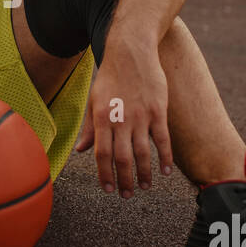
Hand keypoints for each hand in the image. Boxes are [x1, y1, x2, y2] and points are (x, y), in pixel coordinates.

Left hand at [74, 37, 172, 198]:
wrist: (131, 51)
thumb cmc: (111, 77)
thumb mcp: (94, 100)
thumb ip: (90, 128)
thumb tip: (81, 150)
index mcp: (102, 118)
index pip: (102, 154)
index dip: (104, 175)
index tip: (108, 189)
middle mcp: (120, 119)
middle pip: (122, 158)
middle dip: (125, 180)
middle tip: (127, 195)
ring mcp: (141, 116)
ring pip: (143, 153)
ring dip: (144, 174)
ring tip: (144, 187)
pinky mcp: (158, 110)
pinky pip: (162, 140)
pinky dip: (164, 158)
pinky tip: (165, 171)